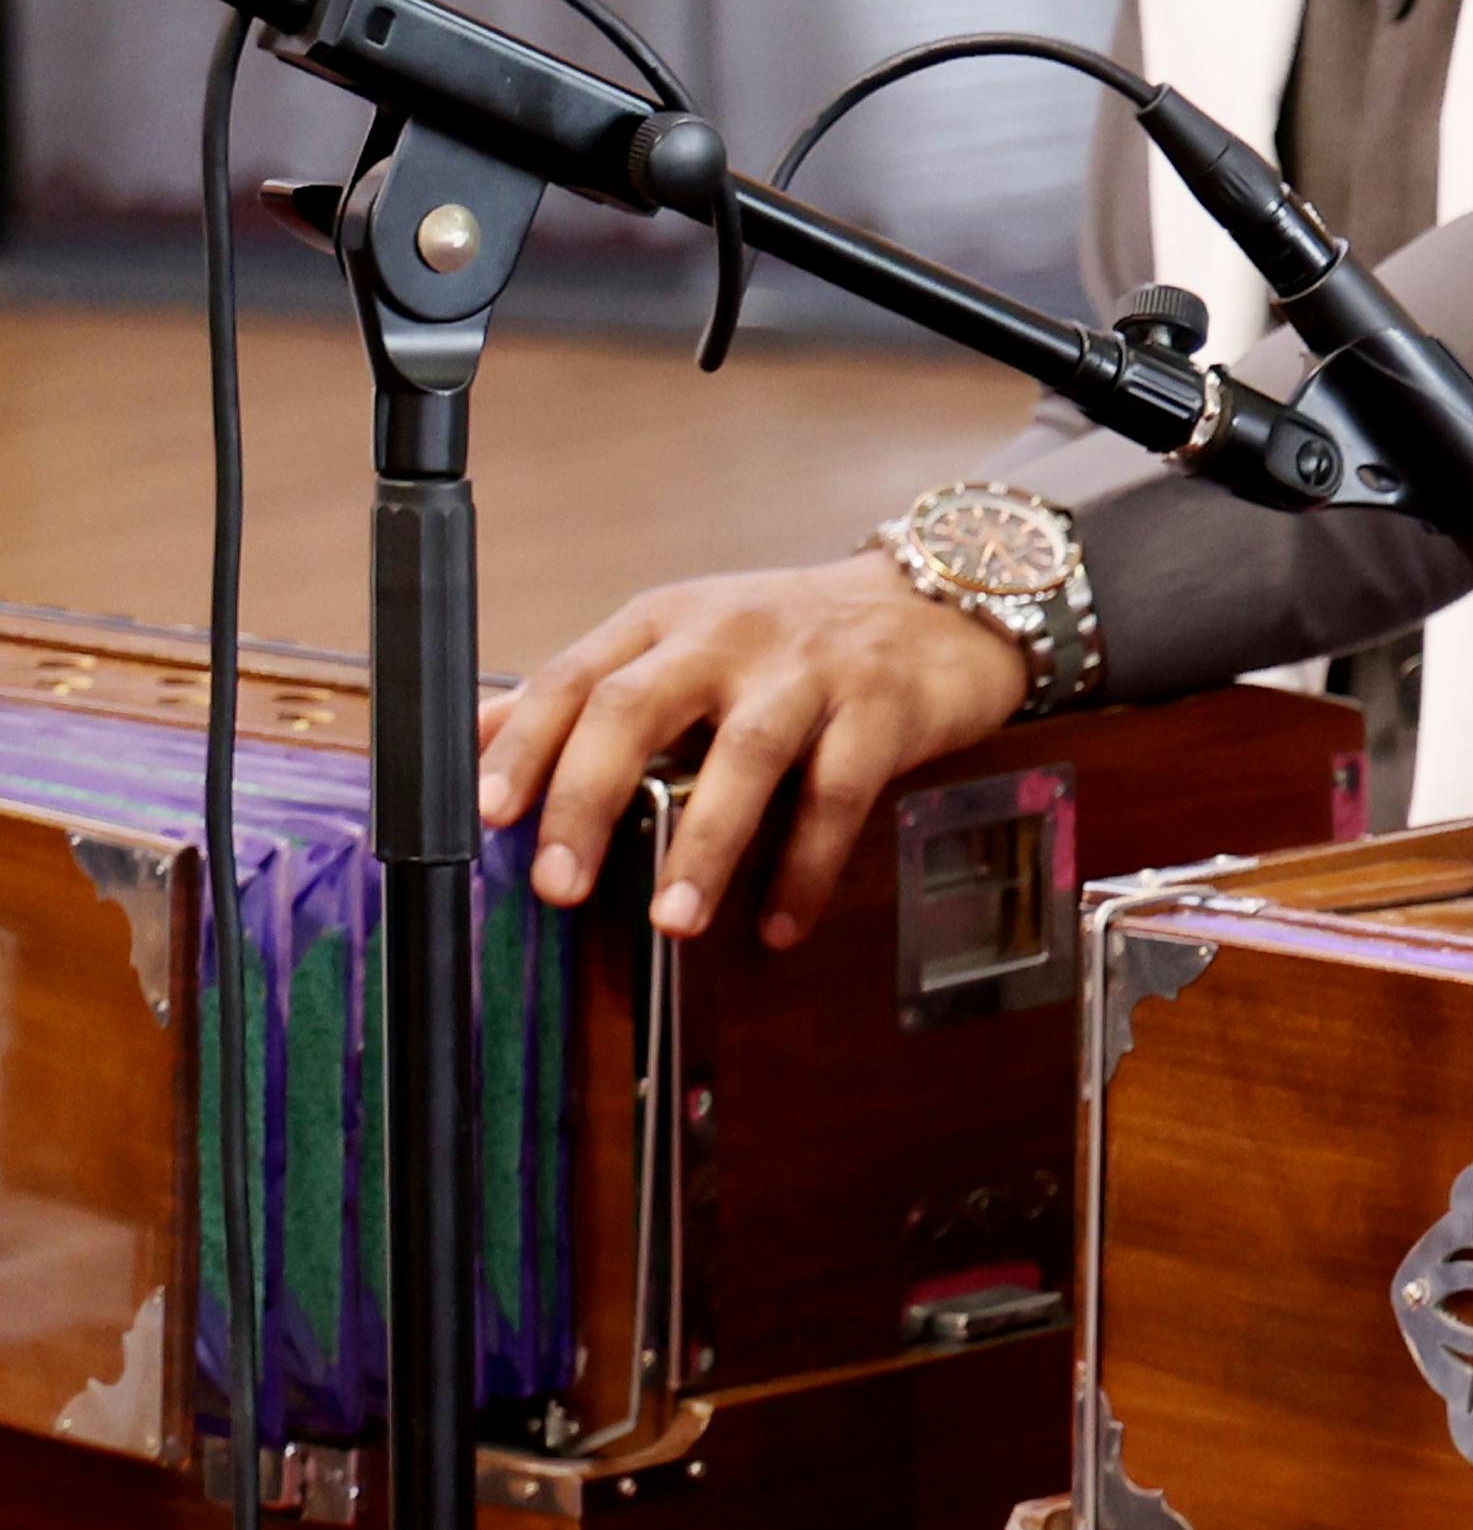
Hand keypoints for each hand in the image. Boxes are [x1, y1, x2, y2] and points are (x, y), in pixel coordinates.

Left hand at [472, 558, 1036, 940]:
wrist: (940, 604)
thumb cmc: (794, 639)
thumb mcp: (684, 642)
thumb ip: (589, 689)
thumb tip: (474, 730)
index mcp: (665, 621)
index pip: (574, 678)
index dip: (525, 745)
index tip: (487, 814)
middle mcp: (727, 635)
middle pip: (637, 707)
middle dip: (588, 800)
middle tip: (559, 885)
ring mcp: (809, 669)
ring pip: (744, 755)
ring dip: (703, 844)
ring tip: (673, 921)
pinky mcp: (883, 708)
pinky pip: (840, 795)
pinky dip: (806, 867)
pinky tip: (778, 924)